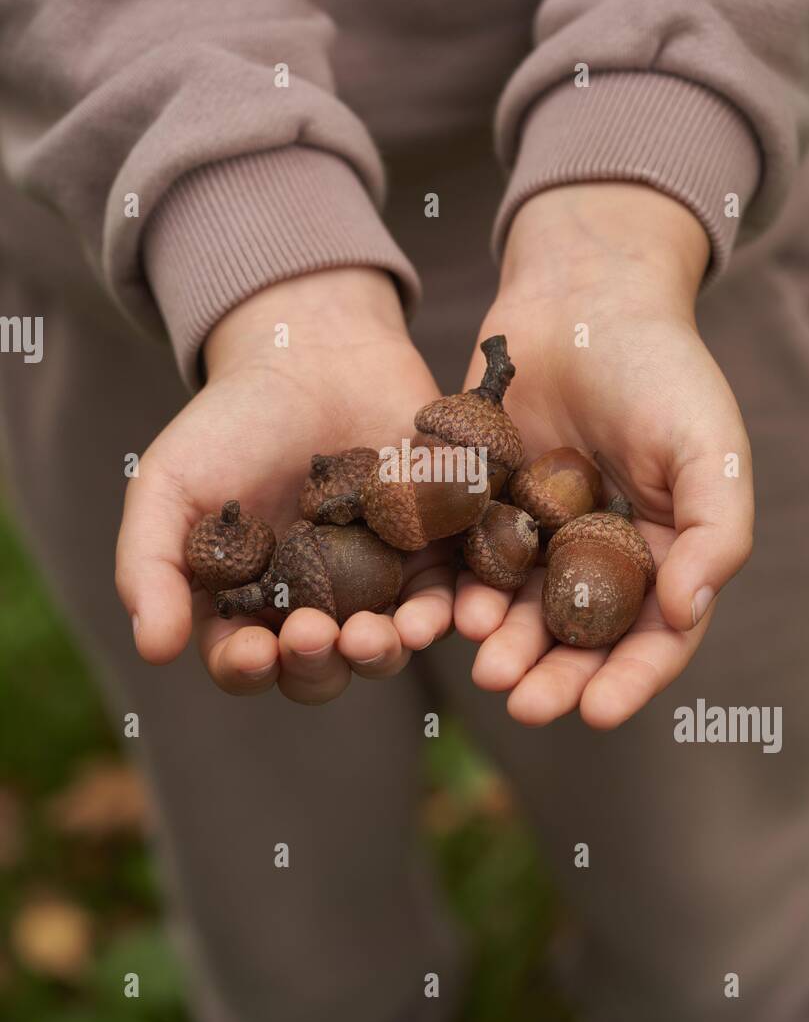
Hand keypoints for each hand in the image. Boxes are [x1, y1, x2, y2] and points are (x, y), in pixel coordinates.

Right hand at [116, 268, 453, 702]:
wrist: (313, 353)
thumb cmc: (231, 421)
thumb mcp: (170, 484)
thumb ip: (150, 564)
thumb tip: (154, 650)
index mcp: (248, 602)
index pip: (245, 660)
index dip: (248, 666)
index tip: (255, 652)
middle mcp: (315, 606)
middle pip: (321, 668)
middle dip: (319, 665)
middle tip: (319, 636)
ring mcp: (376, 584)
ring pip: (385, 645)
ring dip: (383, 652)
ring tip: (379, 635)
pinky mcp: (432, 552)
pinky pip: (445, 599)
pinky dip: (444, 615)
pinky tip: (440, 615)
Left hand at [455, 183, 753, 728]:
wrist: (582, 296)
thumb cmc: (662, 369)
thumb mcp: (710, 447)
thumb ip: (716, 532)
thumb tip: (686, 615)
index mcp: (663, 553)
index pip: (652, 637)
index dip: (628, 681)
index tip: (597, 715)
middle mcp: (597, 555)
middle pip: (577, 638)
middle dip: (554, 677)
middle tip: (522, 705)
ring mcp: (536, 534)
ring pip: (517, 610)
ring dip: (503, 646)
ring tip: (483, 666)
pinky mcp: (481, 507)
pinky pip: (468, 563)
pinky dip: (459, 594)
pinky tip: (447, 613)